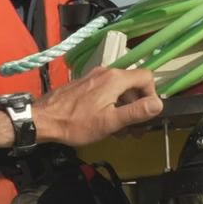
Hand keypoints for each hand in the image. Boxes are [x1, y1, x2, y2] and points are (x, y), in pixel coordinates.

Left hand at [29, 67, 162, 146]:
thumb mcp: (110, 122)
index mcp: (115, 79)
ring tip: (121, 130)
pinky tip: (106, 122)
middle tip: (135, 130)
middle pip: (134, 85)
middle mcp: (106, 73)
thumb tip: (159, 104)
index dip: (152, 96)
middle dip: (138, 107)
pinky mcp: (85, 84)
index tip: (146, 115)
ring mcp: (94, 77)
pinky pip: (107, 91)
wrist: (43, 119)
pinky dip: (112, 105)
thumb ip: (136, 112)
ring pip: (120, 90)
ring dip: (125, 108)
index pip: (147, 78)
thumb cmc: (76, 123)